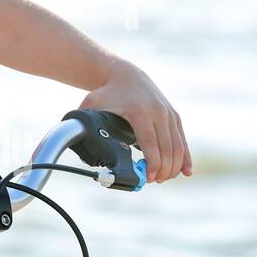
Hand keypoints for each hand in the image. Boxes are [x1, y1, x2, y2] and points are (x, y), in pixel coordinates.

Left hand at [78, 60, 192, 182]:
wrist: (125, 74)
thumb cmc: (106, 92)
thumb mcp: (91, 104)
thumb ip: (81, 121)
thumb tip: (70, 139)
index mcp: (138, 111)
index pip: (150, 142)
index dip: (153, 162)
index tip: (149, 178)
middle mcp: (157, 111)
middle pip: (167, 147)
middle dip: (163, 169)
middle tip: (154, 181)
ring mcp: (168, 113)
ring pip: (177, 145)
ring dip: (174, 165)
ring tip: (164, 179)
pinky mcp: (174, 116)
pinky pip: (183, 139)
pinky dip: (185, 156)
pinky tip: (186, 171)